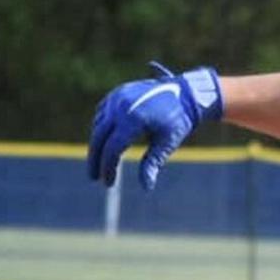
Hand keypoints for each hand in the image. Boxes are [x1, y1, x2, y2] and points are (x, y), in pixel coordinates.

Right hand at [87, 63, 222, 190]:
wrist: (185, 92)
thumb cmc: (179, 121)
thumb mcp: (167, 143)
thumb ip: (153, 163)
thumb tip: (146, 187)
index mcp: (133, 119)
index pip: (113, 148)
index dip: (108, 168)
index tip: (109, 183)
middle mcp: (120, 106)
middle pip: (99, 137)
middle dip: (95, 159)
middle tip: (94, 178)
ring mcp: (117, 97)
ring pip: (98, 126)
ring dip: (97, 145)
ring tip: (100, 164)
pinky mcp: (117, 93)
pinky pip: (102, 114)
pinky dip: (101, 130)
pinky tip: (104, 144)